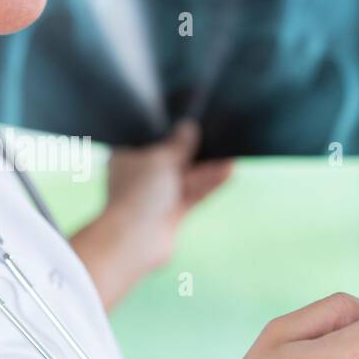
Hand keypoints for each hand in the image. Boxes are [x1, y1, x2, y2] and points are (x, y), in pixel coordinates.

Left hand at [105, 118, 233, 272]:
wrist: (134, 240)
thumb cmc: (140, 193)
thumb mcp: (162, 158)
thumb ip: (179, 143)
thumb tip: (188, 126)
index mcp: (127, 157)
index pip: (150, 138)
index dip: (170, 129)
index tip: (192, 119)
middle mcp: (140, 176)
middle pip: (171, 158)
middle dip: (194, 149)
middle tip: (218, 133)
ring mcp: (155, 196)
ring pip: (185, 177)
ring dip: (207, 168)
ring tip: (231, 155)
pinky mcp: (171, 213)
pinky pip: (192, 194)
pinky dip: (209, 183)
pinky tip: (228, 171)